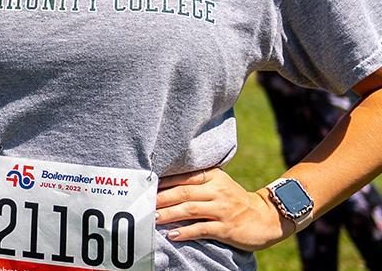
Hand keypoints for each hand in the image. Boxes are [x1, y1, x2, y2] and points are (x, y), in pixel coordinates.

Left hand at [156, 168, 291, 251]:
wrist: (266, 217)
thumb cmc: (235, 200)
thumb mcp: (220, 184)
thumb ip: (198, 182)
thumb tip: (166, 184)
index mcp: (214, 177)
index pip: (184, 177)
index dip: (164, 182)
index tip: (148, 187)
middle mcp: (217, 191)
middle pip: (183, 192)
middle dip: (161, 198)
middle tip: (145, 204)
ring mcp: (222, 209)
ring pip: (190, 210)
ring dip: (169, 214)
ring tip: (154, 218)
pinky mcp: (226, 228)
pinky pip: (202, 229)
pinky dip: (186, 232)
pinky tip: (173, 234)